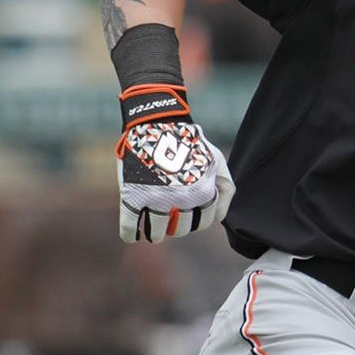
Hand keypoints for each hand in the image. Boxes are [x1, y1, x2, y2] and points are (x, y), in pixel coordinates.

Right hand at [117, 84, 234, 242]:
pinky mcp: (132, 195)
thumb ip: (224, 190)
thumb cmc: (187, 141)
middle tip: (168, 218)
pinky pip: (130, 228)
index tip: (186, 214)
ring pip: (157, 233)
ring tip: (152, 230)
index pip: (203, 223)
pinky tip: (133, 234)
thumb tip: (218, 218)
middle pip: (180, 230)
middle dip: (175, 226)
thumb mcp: (216, 161)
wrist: (155, 120)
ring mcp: (155, 199)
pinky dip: (130, 234)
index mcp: (203, 192)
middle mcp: (181, 199)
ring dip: (155, 234)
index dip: (195, 219)